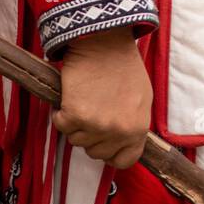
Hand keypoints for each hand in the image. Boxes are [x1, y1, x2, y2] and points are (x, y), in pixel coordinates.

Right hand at [53, 27, 152, 169]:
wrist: (105, 42)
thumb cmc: (123, 66)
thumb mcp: (142, 99)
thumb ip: (134, 125)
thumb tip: (123, 142)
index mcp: (138, 128)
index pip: (124, 161)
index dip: (112, 152)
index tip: (105, 141)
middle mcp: (118, 131)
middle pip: (96, 153)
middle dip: (92, 135)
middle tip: (94, 110)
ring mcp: (97, 125)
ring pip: (76, 141)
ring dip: (76, 123)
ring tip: (85, 99)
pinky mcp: (75, 115)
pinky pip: (61, 126)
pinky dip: (61, 113)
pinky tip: (70, 96)